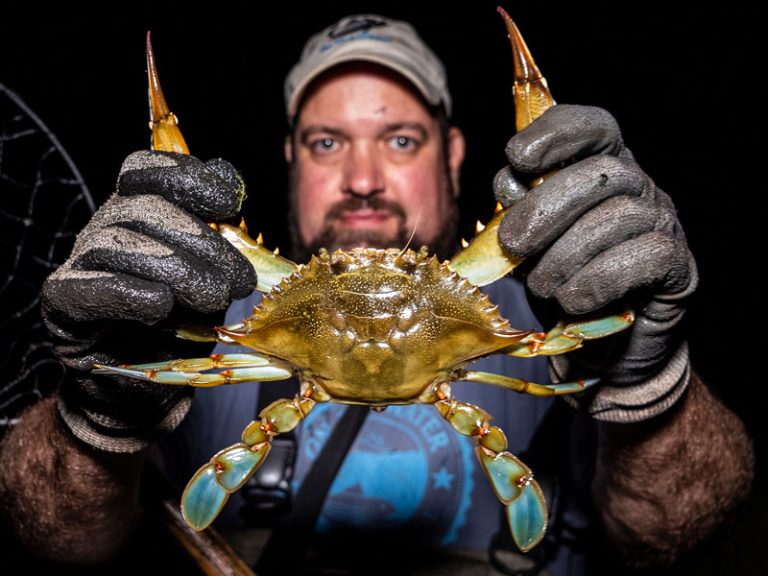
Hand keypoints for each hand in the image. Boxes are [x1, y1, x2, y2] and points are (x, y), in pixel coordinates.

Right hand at [42, 151, 256, 450]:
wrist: (147, 391)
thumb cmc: (185, 328)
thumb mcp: (215, 276)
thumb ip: (221, 238)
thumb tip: (233, 199)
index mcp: (140, 213)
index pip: (148, 170)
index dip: (189, 178)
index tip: (231, 203)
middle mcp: (106, 231)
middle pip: (143, 206)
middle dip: (201, 239)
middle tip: (240, 281)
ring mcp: (80, 266)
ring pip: (118, 243)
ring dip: (176, 268)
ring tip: (215, 299)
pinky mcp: (64, 308)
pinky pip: (86, 288)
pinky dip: (128, 293)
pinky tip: (161, 306)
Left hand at [494, 105, 696, 421]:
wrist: (607, 346)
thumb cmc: (563, 283)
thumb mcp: (530, 244)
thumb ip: (519, 210)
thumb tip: (509, 183)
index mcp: (601, 169)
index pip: (591, 127)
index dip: (555, 133)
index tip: (516, 158)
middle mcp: (639, 187)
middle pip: (600, 172)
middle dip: (546, 208)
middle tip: (513, 245)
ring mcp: (664, 224)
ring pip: (616, 218)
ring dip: (564, 258)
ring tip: (541, 286)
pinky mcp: (680, 267)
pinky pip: (641, 259)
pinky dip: (596, 283)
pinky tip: (572, 301)